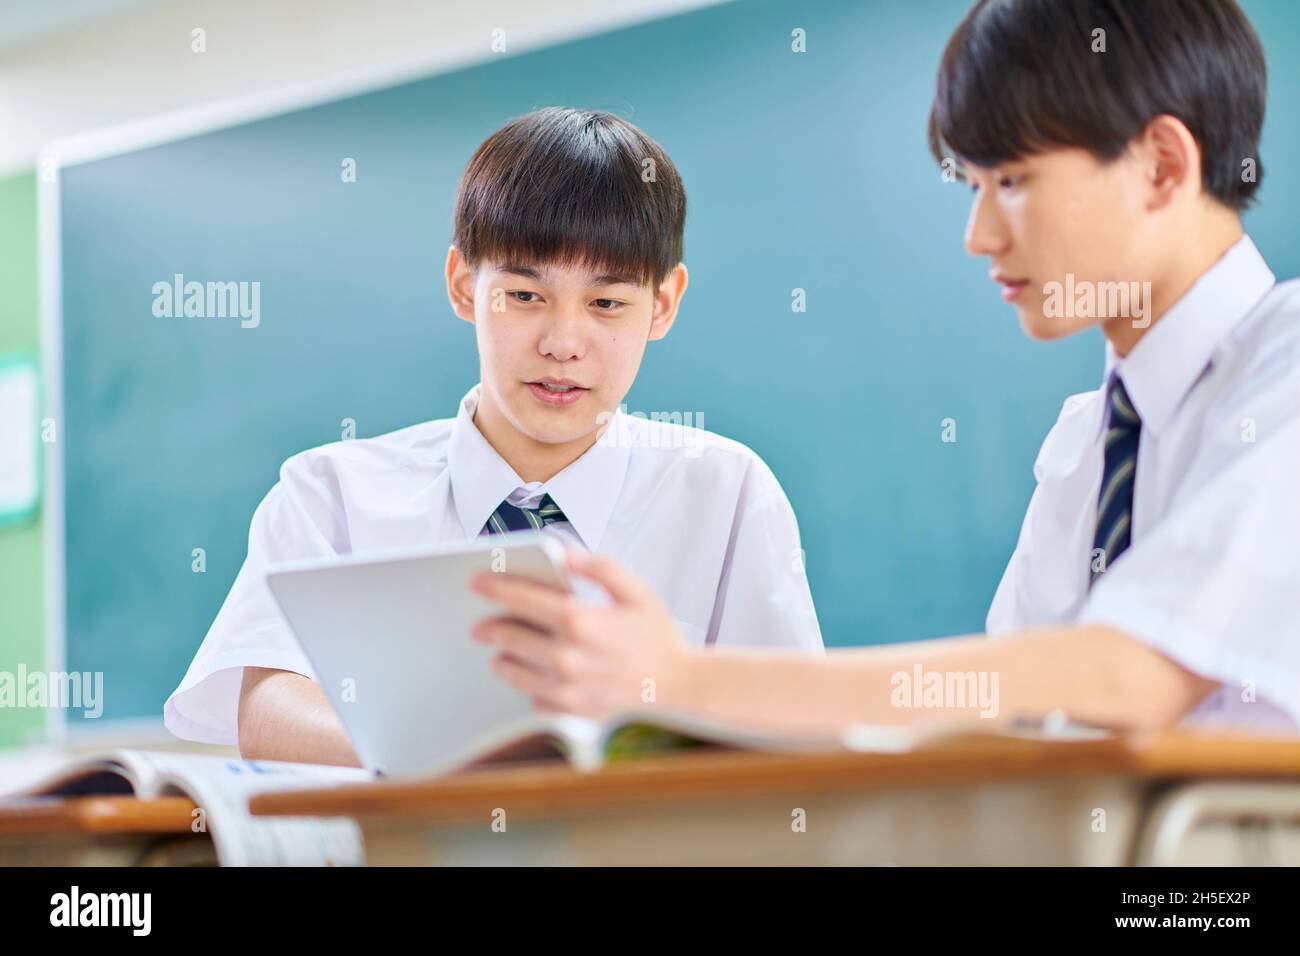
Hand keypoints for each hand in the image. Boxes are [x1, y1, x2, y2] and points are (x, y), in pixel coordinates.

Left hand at [469, 549, 695, 718]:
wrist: (679, 689)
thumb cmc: (658, 638)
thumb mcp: (637, 591)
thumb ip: (600, 567)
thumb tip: (563, 553)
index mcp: (581, 619)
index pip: (521, 598)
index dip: (493, 586)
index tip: (475, 581)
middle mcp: (566, 655)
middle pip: (508, 635)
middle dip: (489, 625)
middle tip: (480, 623)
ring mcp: (564, 687)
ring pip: (511, 669)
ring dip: (502, 656)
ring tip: (501, 649)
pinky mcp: (568, 712)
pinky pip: (532, 697)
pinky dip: (529, 686)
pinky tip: (534, 677)